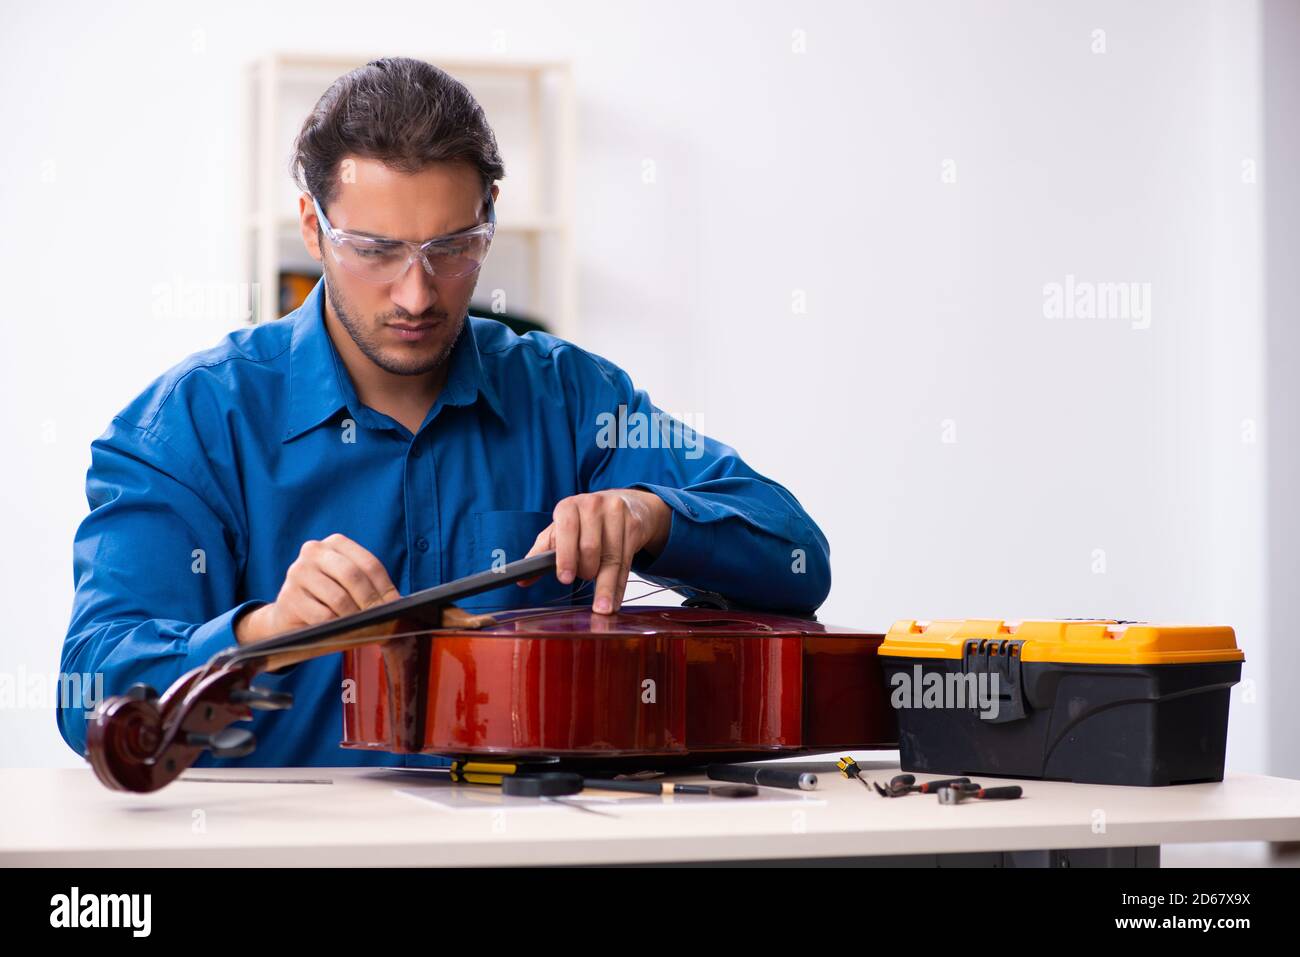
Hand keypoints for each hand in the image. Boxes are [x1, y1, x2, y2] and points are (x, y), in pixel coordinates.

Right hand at [235, 533, 399, 644]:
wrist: (289, 615)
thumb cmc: (327, 598)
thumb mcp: (347, 585)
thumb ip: (369, 587)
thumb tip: (397, 605)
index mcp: (335, 543)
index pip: (370, 564)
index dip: (386, 588)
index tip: (397, 607)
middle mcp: (314, 551)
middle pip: (354, 577)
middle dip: (372, 602)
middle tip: (383, 621)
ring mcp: (298, 572)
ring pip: (339, 599)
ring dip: (356, 618)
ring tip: (365, 629)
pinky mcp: (289, 598)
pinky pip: (323, 617)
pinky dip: (338, 628)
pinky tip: (344, 633)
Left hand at [522, 489, 671, 613]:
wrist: (624, 502)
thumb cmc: (585, 522)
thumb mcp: (561, 530)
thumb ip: (541, 553)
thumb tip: (522, 579)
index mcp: (569, 507)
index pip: (567, 529)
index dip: (566, 556)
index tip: (564, 579)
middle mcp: (592, 505)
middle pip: (590, 547)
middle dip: (586, 570)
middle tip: (583, 578)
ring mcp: (616, 513)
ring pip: (611, 558)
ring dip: (606, 587)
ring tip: (601, 609)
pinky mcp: (633, 525)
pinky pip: (627, 562)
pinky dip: (619, 586)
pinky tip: (614, 601)